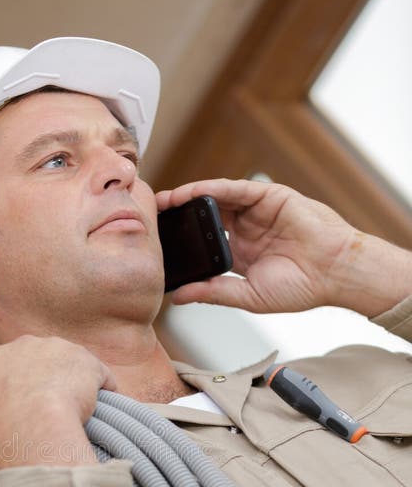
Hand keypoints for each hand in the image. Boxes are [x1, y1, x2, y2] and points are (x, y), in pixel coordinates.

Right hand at [0, 336, 116, 484]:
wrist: (33, 425)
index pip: (8, 373)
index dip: (17, 396)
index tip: (25, 416)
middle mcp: (24, 345)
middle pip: (40, 364)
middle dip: (46, 386)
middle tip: (51, 418)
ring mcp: (58, 348)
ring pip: (70, 367)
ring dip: (75, 387)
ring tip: (78, 417)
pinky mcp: (86, 360)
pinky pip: (100, 376)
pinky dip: (102, 392)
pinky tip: (102, 413)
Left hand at [156, 179, 409, 317]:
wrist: (335, 273)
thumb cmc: (300, 288)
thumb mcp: (247, 295)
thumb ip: (213, 293)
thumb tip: (178, 297)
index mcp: (239, 254)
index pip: (202, 243)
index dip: (180, 241)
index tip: (155, 243)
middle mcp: (245, 230)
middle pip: (203, 217)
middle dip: (178, 216)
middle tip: (150, 215)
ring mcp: (256, 212)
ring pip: (215, 200)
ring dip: (189, 198)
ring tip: (164, 200)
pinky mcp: (269, 196)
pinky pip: (235, 189)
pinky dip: (213, 189)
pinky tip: (193, 192)